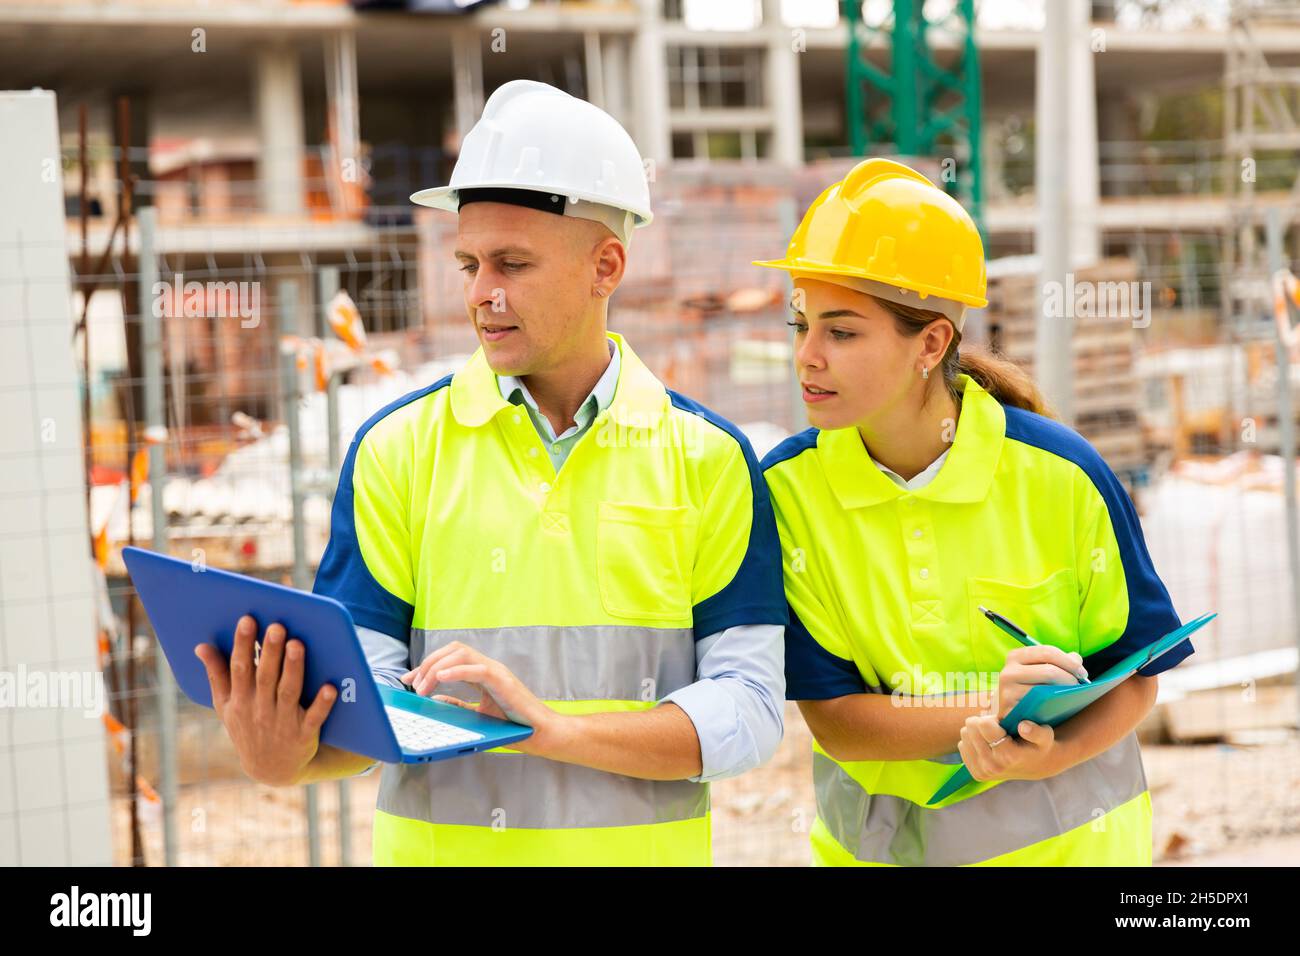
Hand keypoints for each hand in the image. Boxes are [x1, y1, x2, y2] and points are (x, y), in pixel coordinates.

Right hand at [195, 614, 336, 786]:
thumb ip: (216, 675)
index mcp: (240, 700)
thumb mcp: (226, 706)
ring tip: (297, 644)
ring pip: (288, 692)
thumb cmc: (247, 727)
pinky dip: (321, 704)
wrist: (271, 770)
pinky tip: (330, 687)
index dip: (243, 644)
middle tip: (277, 626)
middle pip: (265, 677)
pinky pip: (314, 718)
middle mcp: (259, 710)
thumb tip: (201, 646)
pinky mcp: (304, 734)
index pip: (240, 668)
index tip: (247, 619)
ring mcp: (282, 723)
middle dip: (270, 651)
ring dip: (293, 669)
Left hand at [400, 641, 565, 754]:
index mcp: (482, 673)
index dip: (426, 665)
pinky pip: (476, 669)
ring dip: (437, 668)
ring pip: (462, 654)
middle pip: (453, 650)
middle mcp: (489, 667)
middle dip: (428, 663)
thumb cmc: (514, 726)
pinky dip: (456, 671)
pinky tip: (440, 678)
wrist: (540, 734)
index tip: (408, 679)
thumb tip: (434, 700)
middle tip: (413, 684)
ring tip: (423, 686)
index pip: (450, 657)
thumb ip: (458, 704)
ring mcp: (497, 671)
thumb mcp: (477, 714)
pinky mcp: (503, 681)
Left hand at [959, 714, 1058, 782]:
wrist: (1036, 766)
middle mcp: (992, 766)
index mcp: (1008, 756)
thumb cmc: (1040, 745)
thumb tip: (1023, 726)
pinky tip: (988, 745)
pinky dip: (973, 742)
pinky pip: (962, 745)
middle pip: (970, 727)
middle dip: (983, 723)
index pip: (983, 724)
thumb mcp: (1045, 735)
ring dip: (977, 732)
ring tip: (994, 737)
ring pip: (964, 734)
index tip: (1003, 723)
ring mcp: (983, 772)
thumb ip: (1037, 731)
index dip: (992, 718)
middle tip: (998, 729)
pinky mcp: (976, 774)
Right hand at [988, 644, 1087, 719]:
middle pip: (1049, 671)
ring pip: (1046, 690)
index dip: (1069, 662)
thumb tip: (1076, 658)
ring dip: (1065, 694)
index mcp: (1016, 656)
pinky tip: (1062, 708)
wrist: (1014, 715)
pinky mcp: (1011, 710)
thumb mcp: (1042, 670)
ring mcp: (1007, 691)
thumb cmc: (1033, 689)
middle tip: (1079, 687)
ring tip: (1073, 697)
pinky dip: (1054, 707)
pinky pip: (1039, 707)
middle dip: (1070, 679)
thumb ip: (1060, 661)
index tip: (1083, 673)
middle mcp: (1008, 671)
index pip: (1047, 652)